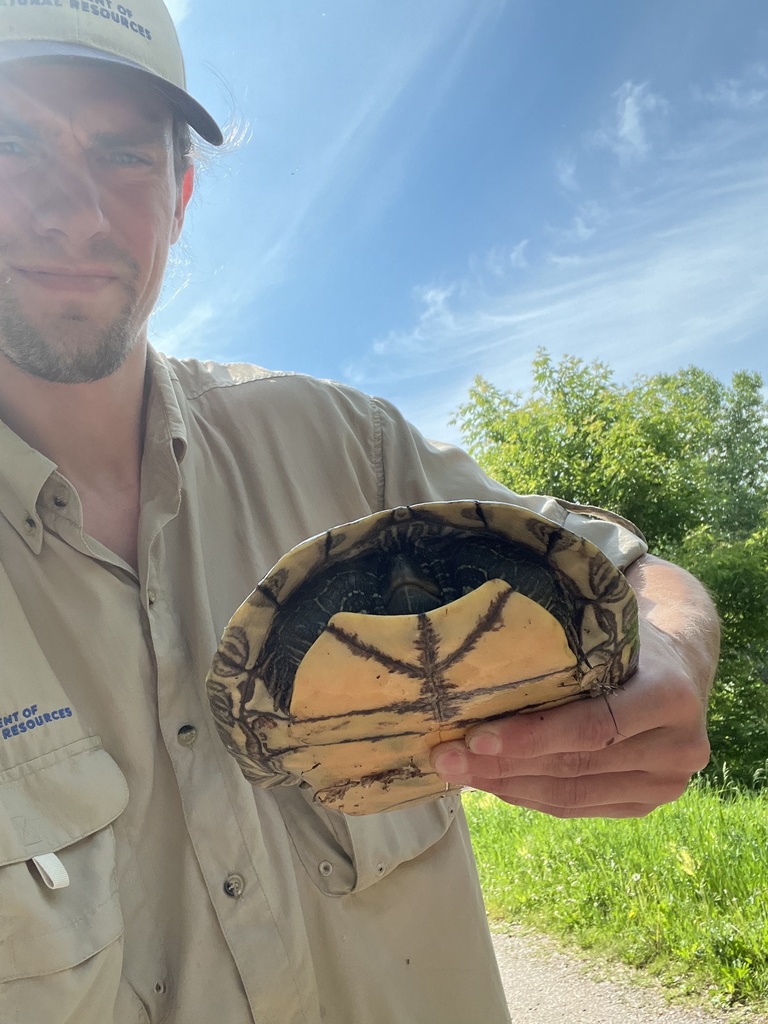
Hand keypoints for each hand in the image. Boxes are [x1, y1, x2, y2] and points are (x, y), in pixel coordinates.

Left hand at [430, 616, 711, 817]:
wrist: (680, 663)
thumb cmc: (629, 639)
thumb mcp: (606, 633)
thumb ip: (563, 656)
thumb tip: (471, 674)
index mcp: (671, 696)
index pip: (591, 727)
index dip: (530, 737)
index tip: (474, 737)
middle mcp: (679, 748)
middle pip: (575, 766)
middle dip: (503, 765)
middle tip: (446, 758)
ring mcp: (666, 784)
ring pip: (571, 795)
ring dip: (507, 786)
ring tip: (457, 772)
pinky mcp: (646, 804)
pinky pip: (577, 808)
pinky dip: (528, 795)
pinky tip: (491, 782)